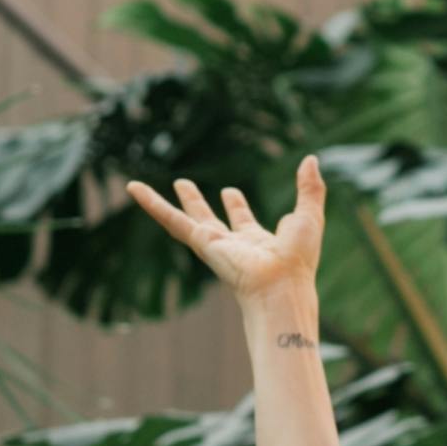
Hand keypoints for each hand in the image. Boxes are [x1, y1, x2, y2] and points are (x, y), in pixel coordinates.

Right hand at [124, 157, 330, 305]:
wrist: (281, 285)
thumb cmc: (298, 260)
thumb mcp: (308, 216)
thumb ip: (309, 188)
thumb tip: (311, 160)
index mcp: (257, 242)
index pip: (242, 221)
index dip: (236, 207)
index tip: (230, 193)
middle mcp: (233, 245)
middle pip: (210, 220)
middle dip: (199, 203)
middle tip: (184, 186)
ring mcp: (214, 245)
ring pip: (185, 220)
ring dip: (170, 203)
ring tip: (152, 187)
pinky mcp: (200, 242)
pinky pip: (171, 220)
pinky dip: (152, 204)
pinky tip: (135, 189)